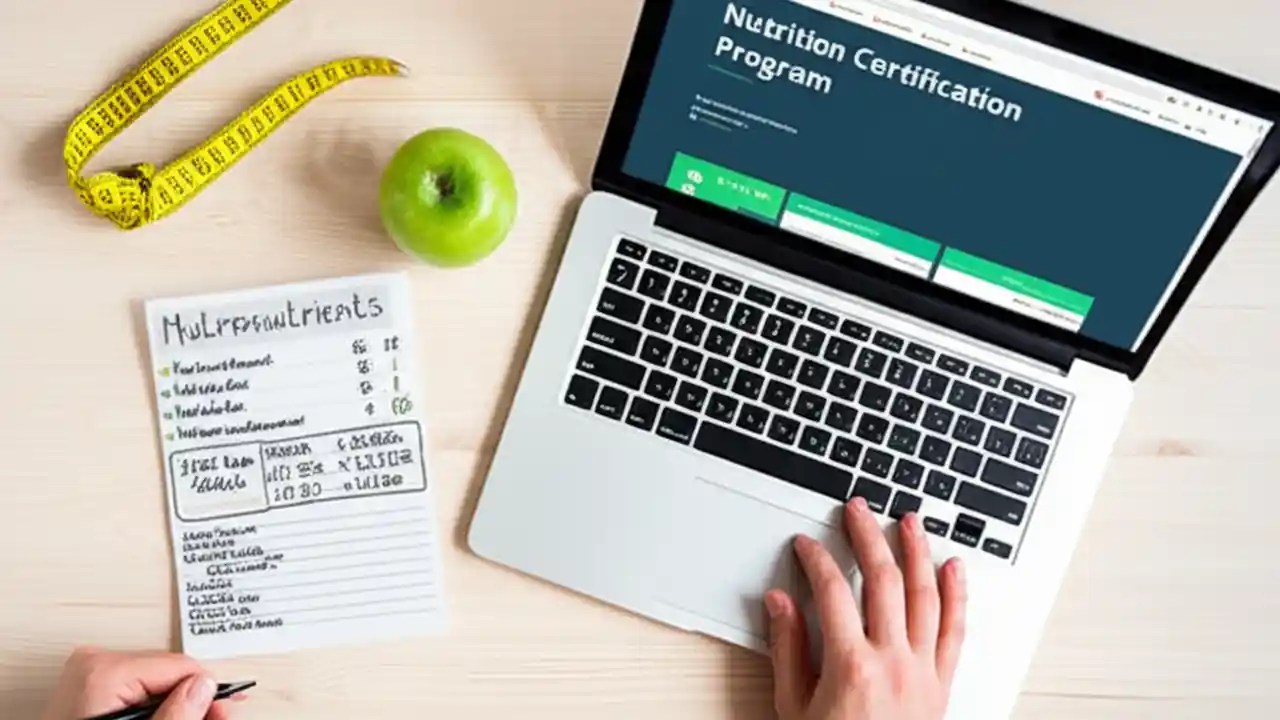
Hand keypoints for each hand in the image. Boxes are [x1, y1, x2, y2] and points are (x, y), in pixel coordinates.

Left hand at [41, 648, 231, 719]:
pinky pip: (136, 683)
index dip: (207, 691)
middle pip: (170, 671)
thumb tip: (205, 688)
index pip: (181, 666)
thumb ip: (176, 714)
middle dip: (191, 696)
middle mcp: (93, 661)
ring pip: (156, 678)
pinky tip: (163, 713)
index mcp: (104, 671)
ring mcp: (87, 669)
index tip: (224, 710)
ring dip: (174, 699)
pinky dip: (151, 700)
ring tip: (189, 716)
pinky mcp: (87, 680)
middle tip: (212, 717)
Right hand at [765, 498, 966, 719]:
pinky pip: (955, 630)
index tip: (807, 544)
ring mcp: (923, 671)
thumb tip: (781, 603)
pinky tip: (954, 568)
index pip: (833, 592)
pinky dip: (957, 594)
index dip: (817, 560)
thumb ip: (788, 649)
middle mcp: (893, 662)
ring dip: (917, 551)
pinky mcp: (943, 684)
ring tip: (909, 521)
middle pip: (882, 580)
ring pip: (925, 595)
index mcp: (851, 666)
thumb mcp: (793, 707)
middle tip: (858, 509)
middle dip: (867, 536)